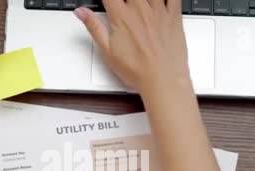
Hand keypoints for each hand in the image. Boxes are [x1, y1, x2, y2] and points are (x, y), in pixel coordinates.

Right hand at [74, 0, 190, 94]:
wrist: (162, 79)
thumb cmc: (136, 70)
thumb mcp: (107, 51)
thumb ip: (94, 27)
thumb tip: (80, 12)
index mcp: (121, 16)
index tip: (105, 1)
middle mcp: (140, 9)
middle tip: (123, 4)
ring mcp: (159, 11)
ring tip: (138, 2)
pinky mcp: (174, 17)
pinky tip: (162, 0)